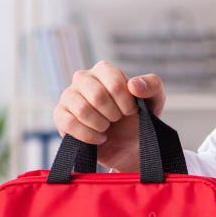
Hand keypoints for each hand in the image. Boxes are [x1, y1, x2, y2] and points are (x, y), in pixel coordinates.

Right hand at [52, 61, 166, 171]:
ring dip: (101, 125)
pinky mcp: (61, 116)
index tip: (131, 111)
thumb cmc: (139, 118)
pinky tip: (98, 138)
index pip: (113, 81)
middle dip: (114, 115)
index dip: (126, 102)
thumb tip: (133, 85)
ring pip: (82, 109)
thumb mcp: (154, 100)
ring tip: (107, 128)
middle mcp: (83, 78)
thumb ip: (151, 85)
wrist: (129, 146)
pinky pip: (68, 123)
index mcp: (104, 70)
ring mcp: (69, 96)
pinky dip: (88, 135)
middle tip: (117, 120)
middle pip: (97, 95)